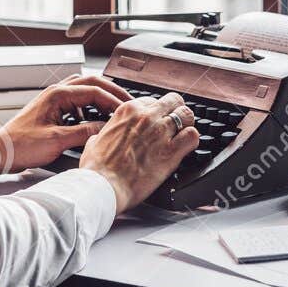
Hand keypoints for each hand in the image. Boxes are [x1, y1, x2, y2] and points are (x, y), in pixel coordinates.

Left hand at [0, 74, 132, 173]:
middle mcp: (56, 92)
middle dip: (111, 91)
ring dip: (101, 96)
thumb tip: (105, 128)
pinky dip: (90, 105)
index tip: (127, 110)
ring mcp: (54, 99)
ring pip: (84, 89)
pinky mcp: (52, 109)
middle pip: (91, 82)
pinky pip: (77, 100)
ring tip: (115, 107)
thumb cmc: (23, 145)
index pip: (94, 90)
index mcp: (57, 95)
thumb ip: (84, 132)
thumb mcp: (58, 141)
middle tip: (127, 102)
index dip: (113, 100)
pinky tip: (96, 117)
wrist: (2, 151)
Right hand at [79, 92, 199, 212]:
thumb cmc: (97, 168)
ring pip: (186, 115)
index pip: (152, 101)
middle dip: (175, 111)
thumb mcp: (94, 142)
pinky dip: (192, 140)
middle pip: (173, 101)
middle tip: (175, 124)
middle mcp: (146, 117)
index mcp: (127, 111)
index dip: (156, 112)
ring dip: (186, 124)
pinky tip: (185, 147)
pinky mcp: (171, 151)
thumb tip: (102, 137)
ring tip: (182, 134)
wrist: (103, 186)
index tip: (156, 121)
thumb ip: (105, 134)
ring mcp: (160, 132)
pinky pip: (193, 135)